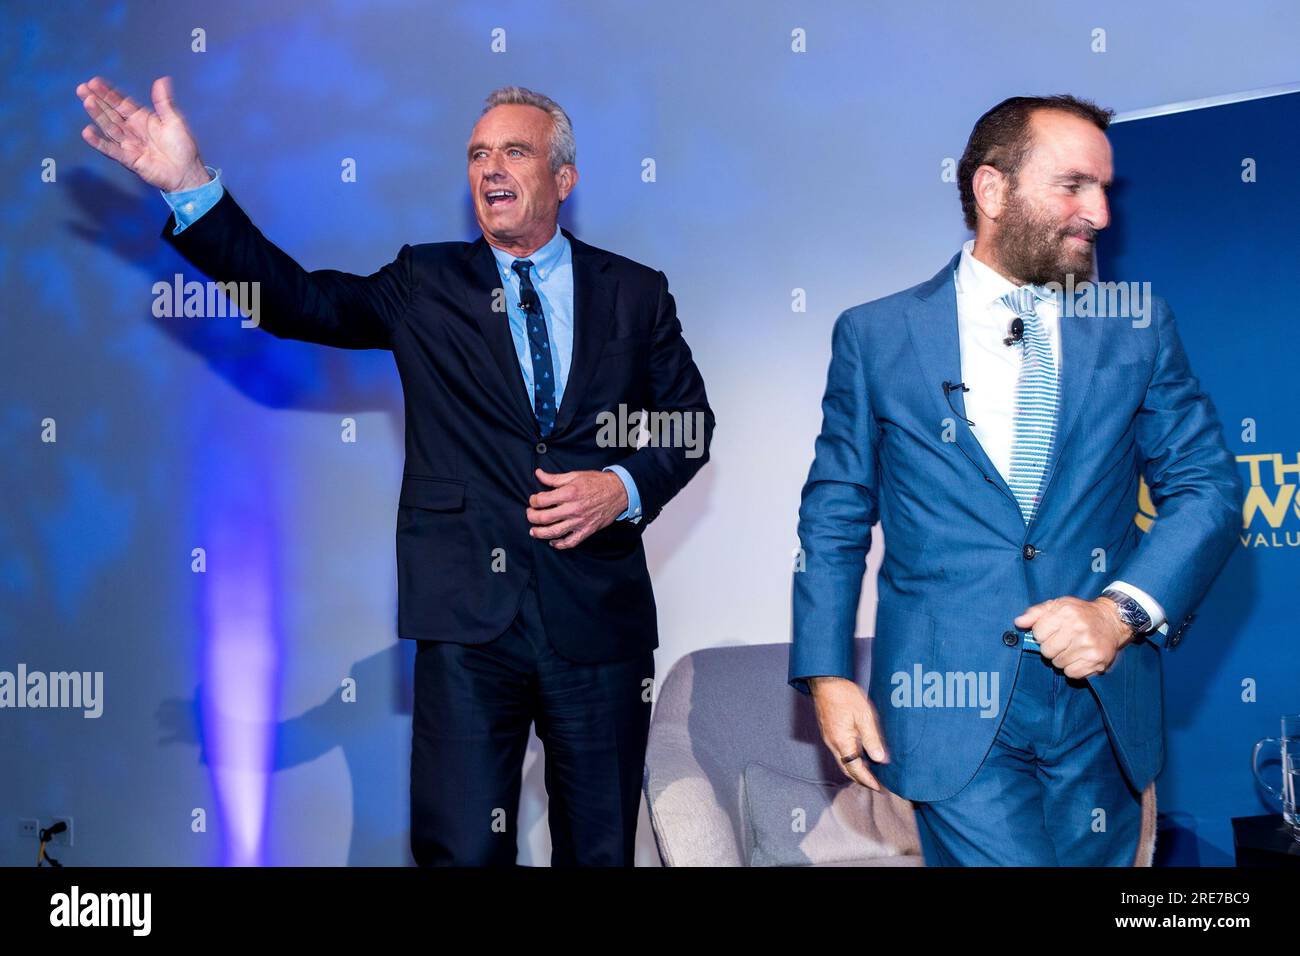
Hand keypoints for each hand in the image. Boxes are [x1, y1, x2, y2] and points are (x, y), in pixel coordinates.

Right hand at [77, 75, 208, 191]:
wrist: (187, 172)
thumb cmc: (183, 147)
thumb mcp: (174, 120)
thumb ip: (164, 102)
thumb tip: (162, 80)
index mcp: (142, 118)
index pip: (121, 103)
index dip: (108, 93)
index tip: (94, 81)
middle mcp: (132, 130)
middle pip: (111, 113)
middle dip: (97, 100)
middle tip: (82, 88)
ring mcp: (129, 144)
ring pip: (109, 127)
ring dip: (97, 115)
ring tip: (87, 102)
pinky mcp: (129, 159)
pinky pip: (111, 150)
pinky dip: (98, 142)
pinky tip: (87, 132)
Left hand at [526, 468, 627, 548]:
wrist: (618, 492)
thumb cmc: (597, 483)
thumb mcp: (575, 475)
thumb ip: (554, 478)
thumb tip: (538, 474)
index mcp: (569, 493)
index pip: (542, 500)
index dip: (533, 501)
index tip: (533, 500)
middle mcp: (573, 508)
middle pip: (544, 518)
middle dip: (532, 517)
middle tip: (530, 514)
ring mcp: (580, 522)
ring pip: (554, 532)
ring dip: (540, 533)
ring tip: (534, 531)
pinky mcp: (586, 530)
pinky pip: (570, 542)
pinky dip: (559, 544)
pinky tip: (553, 542)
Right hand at [808, 676, 888, 790]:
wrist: (826, 681)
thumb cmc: (845, 695)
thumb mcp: (864, 716)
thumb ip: (872, 739)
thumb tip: (880, 759)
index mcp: (842, 742)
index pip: (855, 769)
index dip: (867, 780)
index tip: (879, 787)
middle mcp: (833, 743)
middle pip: (846, 769)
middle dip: (860, 779)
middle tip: (875, 784)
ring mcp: (829, 738)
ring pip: (842, 761)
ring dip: (855, 770)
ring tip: (870, 772)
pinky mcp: (828, 732)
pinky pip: (839, 752)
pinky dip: (850, 759)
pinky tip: (859, 755)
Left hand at [1014, 596, 1133, 678]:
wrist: (1112, 621)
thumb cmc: (1080, 613)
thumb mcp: (1058, 605)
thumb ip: (1036, 613)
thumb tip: (1018, 622)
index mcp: (1066, 613)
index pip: (1037, 633)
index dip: (1041, 634)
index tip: (1051, 631)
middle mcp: (1078, 629)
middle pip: (1046, 651)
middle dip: (1050, 648)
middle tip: (1061, 641)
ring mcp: (1088, 646)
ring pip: (1058, 664)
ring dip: (1061, 659)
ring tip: (1071, 648)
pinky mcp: (1097, 660)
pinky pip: (1071, 673)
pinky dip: (1072, 668)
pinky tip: (1078, 657)